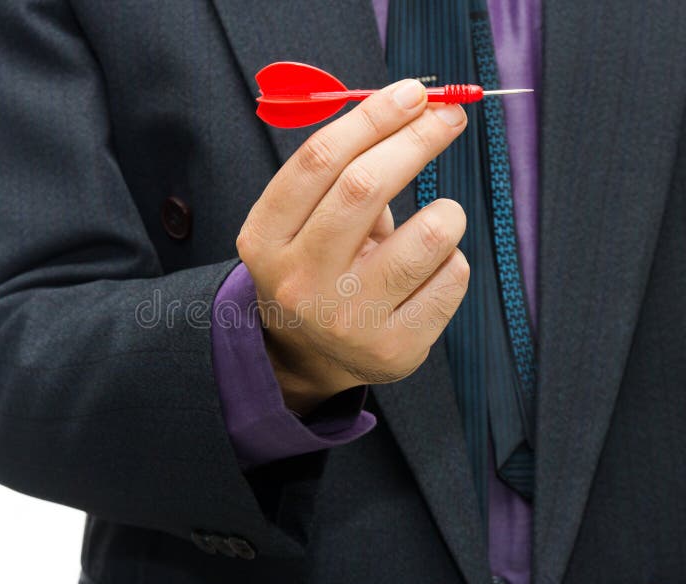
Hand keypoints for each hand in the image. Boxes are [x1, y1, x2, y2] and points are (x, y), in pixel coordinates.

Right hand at [236, 79, 468, 415]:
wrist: (314, 354)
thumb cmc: (318, 266)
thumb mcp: (301, 222)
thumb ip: (338, 170)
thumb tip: (412, 106)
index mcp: (266, 240)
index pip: (319, 161)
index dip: (373, 117)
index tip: (413, 93)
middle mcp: (300, 280)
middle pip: (365, 186)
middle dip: (417, 139)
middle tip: (449, 117)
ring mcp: (347, 318)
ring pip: (429, 235)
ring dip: (447, 212)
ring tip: (439, 220)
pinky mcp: (394, 347)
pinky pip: (453, 276)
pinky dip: (452, 259)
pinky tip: (429, 272)